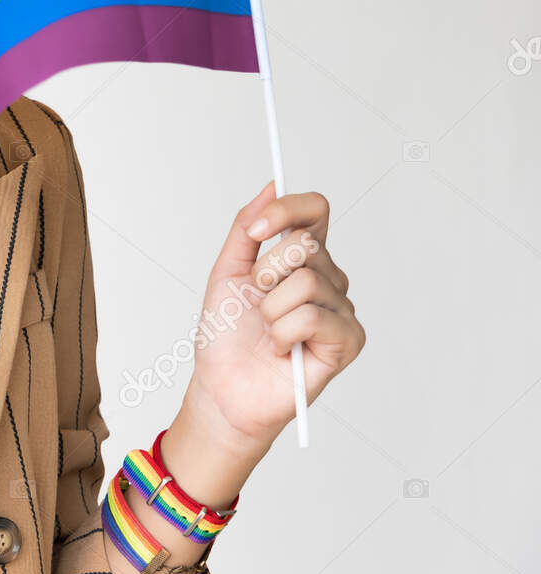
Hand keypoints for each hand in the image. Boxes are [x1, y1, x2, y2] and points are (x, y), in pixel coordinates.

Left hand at [183, 182, 364, 455]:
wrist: (223, 388)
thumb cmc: (227, 336)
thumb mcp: (227, 272)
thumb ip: (246, 228)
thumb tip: (271, 185)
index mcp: (302, 259)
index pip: (314, 211)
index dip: (286, 210)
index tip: (255, 230)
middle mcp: (328, 279)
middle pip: (305, 245)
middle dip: (265, 273)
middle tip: (256, 301)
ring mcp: (342, 309)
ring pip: (306, 282)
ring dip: (270, 310)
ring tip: (268, 331)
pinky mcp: (349, 340)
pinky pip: (312, 316)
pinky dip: (283, 334)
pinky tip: (282, 350)